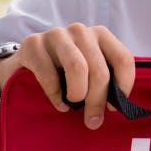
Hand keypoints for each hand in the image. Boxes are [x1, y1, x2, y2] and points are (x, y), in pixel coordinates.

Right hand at [0, 24, 134, 129]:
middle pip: (99, 70)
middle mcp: (81, 31)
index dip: (122, 86)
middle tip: (93, 120)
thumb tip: (116, 105)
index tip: (113, 107)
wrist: (27, 60)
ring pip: (78, 68)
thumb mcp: (89, 69)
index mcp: (101, 34)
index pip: (123, 59)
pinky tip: (59, 104)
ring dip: (78, 94)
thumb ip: (105, 80)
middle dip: (98, 100)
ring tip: (73, 105)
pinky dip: (55, 96)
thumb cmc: (65, 68)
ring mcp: (56, 35)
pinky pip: (49, 75)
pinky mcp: (33, 43)